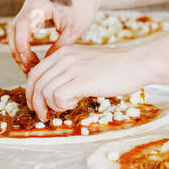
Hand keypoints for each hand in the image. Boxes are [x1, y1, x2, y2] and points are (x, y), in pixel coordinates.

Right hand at [7, 0, 100, 74]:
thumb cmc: (83, 9)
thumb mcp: (73, 31)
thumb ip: (58, 47)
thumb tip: (44, 65)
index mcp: (41, 5)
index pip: (22, 26)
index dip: (22, 46)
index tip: (29, 62)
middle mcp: (31, 4)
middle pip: (14, 30)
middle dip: (18, 51)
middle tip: (27, 69)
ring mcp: (30, 8)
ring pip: (15, 32)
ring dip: (19, 49)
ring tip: (29, 66)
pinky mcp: (32, 13)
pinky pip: (22, 31)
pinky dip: (24, 44)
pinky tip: (31, 58)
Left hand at [24, 44, 148, 120]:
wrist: (136, 63)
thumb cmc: (115, 67)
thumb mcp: (85, 62)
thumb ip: (68, 72)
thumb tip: (52, 91)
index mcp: (63, 53)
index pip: (34, 74)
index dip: (32, 93)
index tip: (38, 105)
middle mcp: (64, 58)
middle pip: (35, 84)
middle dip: (36, 104)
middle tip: (45, 115)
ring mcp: (72, 68)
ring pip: (44, 92)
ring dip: (52, 106)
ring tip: (68, 106)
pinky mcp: (82, 80)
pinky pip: (57, 97)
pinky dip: (62, 105)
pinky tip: (75, 102)